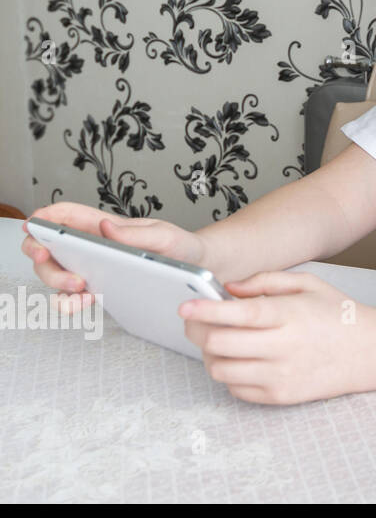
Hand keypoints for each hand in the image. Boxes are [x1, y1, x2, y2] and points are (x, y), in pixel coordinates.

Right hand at [22, 202, 207, 314]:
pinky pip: (71, 297)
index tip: (33, 224)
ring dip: (56, 282)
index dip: (44, 217)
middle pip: (48, 247)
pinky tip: (85, 302)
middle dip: (43, 257)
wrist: (199, 269)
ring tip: (80, 289)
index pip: (65, 215)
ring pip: (54, 273)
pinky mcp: (99, 289)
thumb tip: (105, 227)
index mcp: (103, 226)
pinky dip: (69, 302)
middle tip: (58, 266)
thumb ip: (137, 233)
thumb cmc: (181, 247)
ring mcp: (92, 269)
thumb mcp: (165, 235)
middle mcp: (92, 246)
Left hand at [181, 271, 375, 404]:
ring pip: (220, 369)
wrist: (370, 352)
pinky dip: (229, 373)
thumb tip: (228, 289)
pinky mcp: (279, 397)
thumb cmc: (339, 315)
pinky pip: (234, 389)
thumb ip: (266, 281)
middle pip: (219, 344)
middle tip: (197, 321)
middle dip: (199, 331)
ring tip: (222, 341)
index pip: (239, 314)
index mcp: (291, 315)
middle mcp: (284, 348)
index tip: (185, 305)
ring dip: (212, 354)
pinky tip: (242, 359)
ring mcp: (280, 377)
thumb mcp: (309, 284)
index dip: (207, 310)